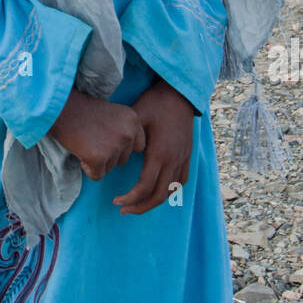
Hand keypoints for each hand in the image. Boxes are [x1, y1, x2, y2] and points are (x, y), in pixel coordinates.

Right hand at [48, 89, 145, 181]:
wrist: (60, 107)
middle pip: (124, 159)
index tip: (107, 139)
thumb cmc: (81, 110)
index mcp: (133, 119)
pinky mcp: (99, 158)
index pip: (139, 145)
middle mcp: (128, 133)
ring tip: (85, 142)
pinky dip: (87, 168)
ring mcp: (115, 146)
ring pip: (110, 168)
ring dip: (98, 161)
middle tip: (92, 139)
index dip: (122, 146)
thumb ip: (123, 130)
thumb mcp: (112, 114)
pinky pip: (97, 175)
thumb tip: (125, 152)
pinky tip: (80, 151)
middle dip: (108, 155)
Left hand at [113, 78, 195, 214]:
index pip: (145, 187)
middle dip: (140, 207)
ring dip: (154, 201)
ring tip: (138, 204)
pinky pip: (182, 180)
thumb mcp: (136, 117)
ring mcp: (183, 158)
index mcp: (160, 153)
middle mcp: (174, 160)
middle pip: (159, 195)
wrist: (179, 93)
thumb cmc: (155, 103)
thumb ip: (129, 139)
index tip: (116, 201)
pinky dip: (170, 190)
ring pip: (172, 191)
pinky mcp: (188, 155)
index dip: (130, 199)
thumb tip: (115, 156)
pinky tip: (158, 191)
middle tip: (123, 209)